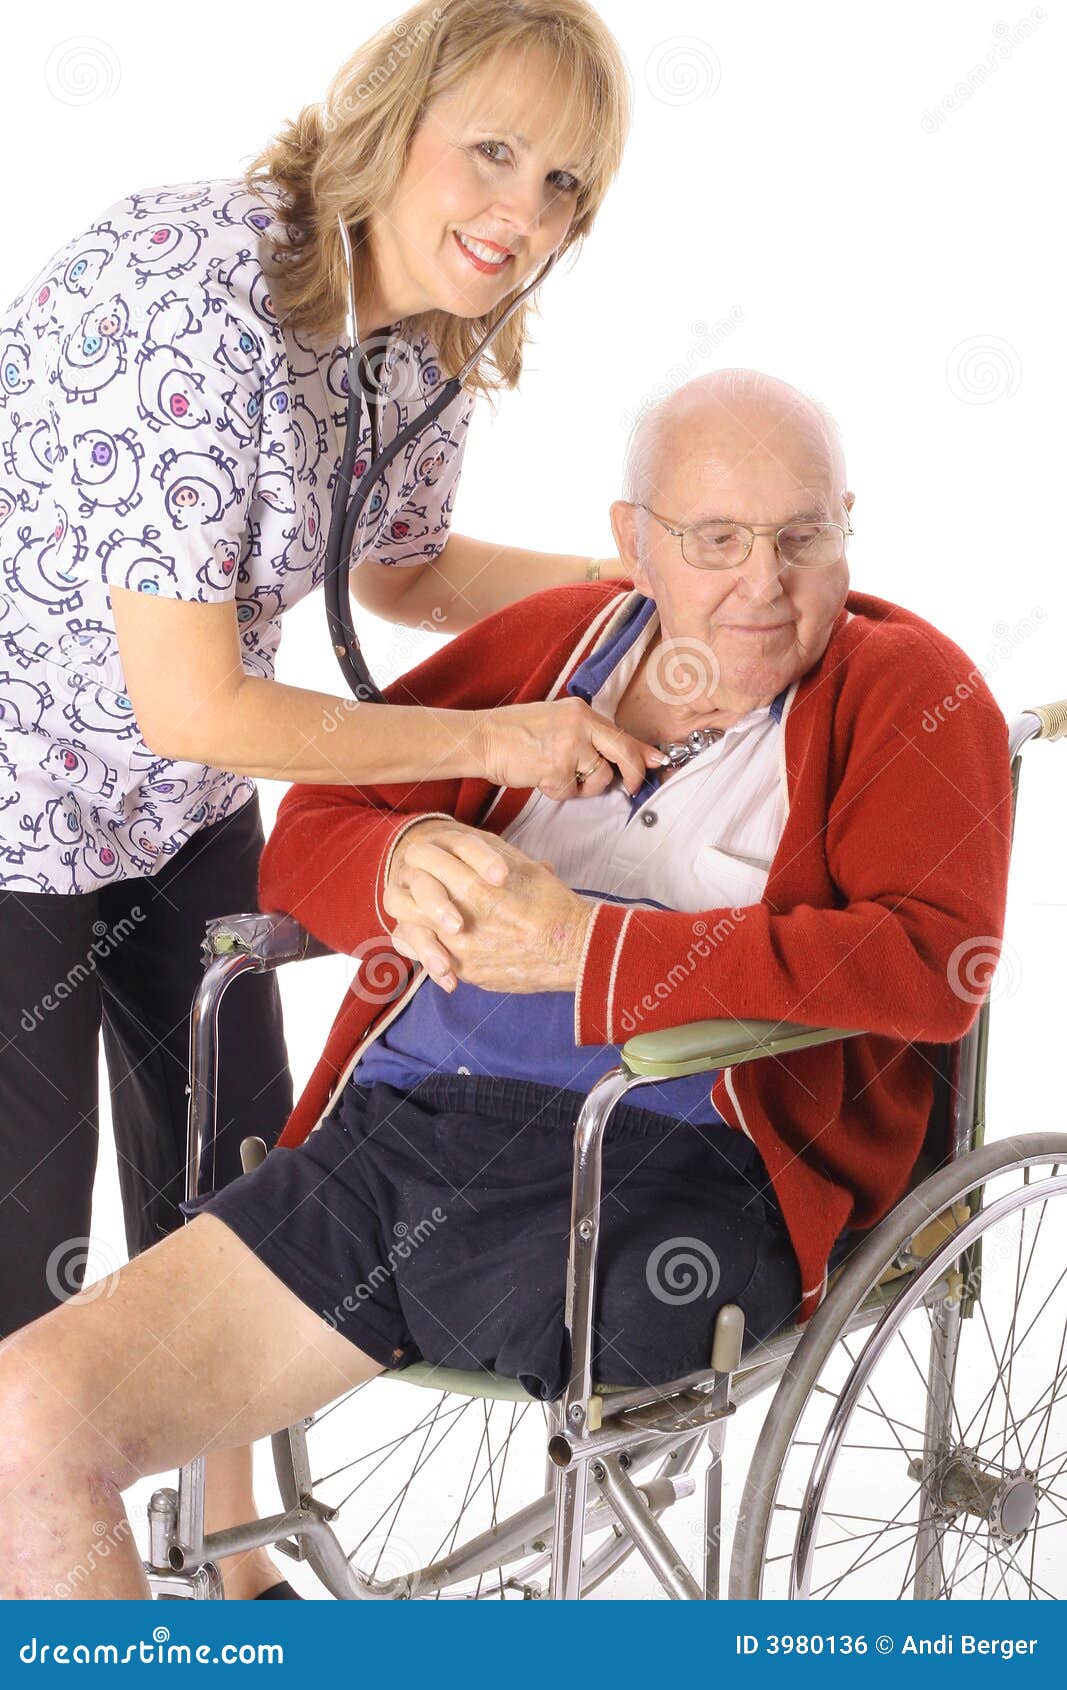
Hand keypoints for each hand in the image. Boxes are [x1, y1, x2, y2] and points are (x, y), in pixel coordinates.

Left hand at [385, 826, 593, 992]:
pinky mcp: (465, 971)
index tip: (429, 859)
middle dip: (407, 888)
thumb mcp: (520, 865)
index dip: (421, 856)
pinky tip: (439, 940)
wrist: (574, 950)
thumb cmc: (552, 903)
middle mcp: (459, 917)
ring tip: (425, 915)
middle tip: (418, 886)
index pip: (419, 859)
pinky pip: (430, 958)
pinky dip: (430, 948)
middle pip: (401, 896)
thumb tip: (457, 848)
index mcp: (473, 884)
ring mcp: (458, 949)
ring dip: (414, 920)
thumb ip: (483, 854)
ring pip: (410, 930)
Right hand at [476, 697, 667, 801]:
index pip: (622, 734)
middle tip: (632, 787)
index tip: (658, 762)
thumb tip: (620, 755)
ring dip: (583, 787)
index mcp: (582, 711)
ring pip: (599, 779)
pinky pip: (570, 792)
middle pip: (624, 753)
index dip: (642, 752)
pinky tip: (541, 777)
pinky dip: (558, 791)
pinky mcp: (556, 769)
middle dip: (634, 774)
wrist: (483, 738)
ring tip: (558, 774)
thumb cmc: (516, 732)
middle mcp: (580, 725)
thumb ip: (588, 736)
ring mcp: (569, 747)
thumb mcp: (558, 723)